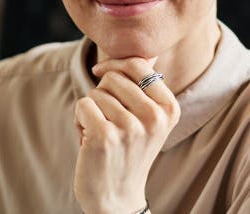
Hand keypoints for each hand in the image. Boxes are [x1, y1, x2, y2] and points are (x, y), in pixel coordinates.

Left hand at [73, 57, 180, 213]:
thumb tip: (151, 51)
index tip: (101, 73)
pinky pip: (83, 104)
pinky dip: (79, 120)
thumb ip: (146, 85)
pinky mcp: (105, 136)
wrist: (116, 198)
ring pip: (96, 92)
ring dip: (91, 111)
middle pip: (114, 77)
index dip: (115, 64)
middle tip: (109, 121)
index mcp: (169, 108)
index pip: (139, 64)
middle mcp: (154, 117)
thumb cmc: (128, 150)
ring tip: (102, 134)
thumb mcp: (148, 118)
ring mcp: (130, 127)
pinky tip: (89, 140)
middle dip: (103, 94)